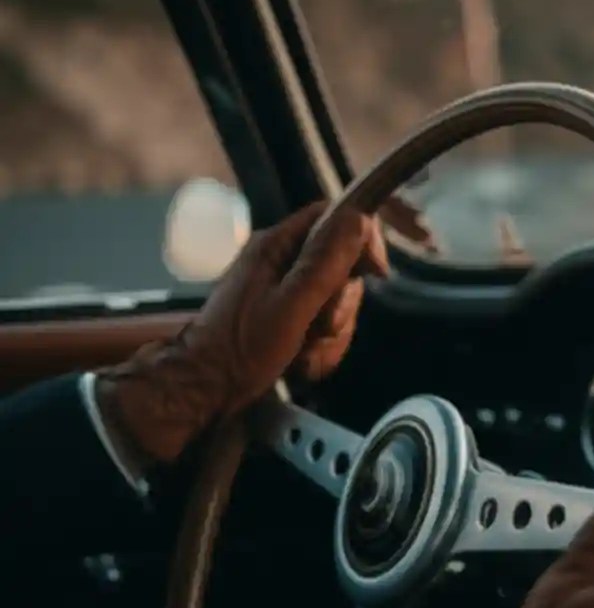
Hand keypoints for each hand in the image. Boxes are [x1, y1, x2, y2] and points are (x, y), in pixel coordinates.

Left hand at [97, 202, 387, 462]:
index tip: (374, 271)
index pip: (333, 216)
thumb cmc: (241, 348)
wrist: (205, 391)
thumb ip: (325, 262)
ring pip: (337, 300)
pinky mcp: (287, 318)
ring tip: (306, 351)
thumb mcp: (291, 303)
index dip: (361, 238)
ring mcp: (284, 291)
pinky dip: (322, 347)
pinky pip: (324, 324)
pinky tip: (302, 363)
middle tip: (323, 327)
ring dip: (333, 332)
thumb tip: (359, 218)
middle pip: (341, 265)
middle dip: (343, 302)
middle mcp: (281, 262)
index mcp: (277, 245)